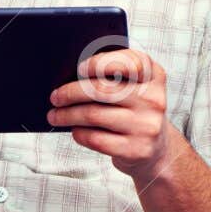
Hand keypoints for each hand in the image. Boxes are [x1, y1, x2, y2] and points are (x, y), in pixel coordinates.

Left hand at [48, 48, 169, 181]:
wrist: (155, 149)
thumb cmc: (135, 111)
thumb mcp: (135, 88)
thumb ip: (114, 76)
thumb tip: (71, 76)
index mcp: (154, 76)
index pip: (130, 62)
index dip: (101, 63)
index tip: (79, 68)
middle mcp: (153, 100)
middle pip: (102, 89)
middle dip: (71, 92)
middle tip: (55, 96)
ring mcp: (146, 126)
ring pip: (94, 115)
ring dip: (67, 115)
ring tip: (55, 115)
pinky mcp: (136, 149)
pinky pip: (96, 139)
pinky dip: (79, 133)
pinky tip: (75, 130)